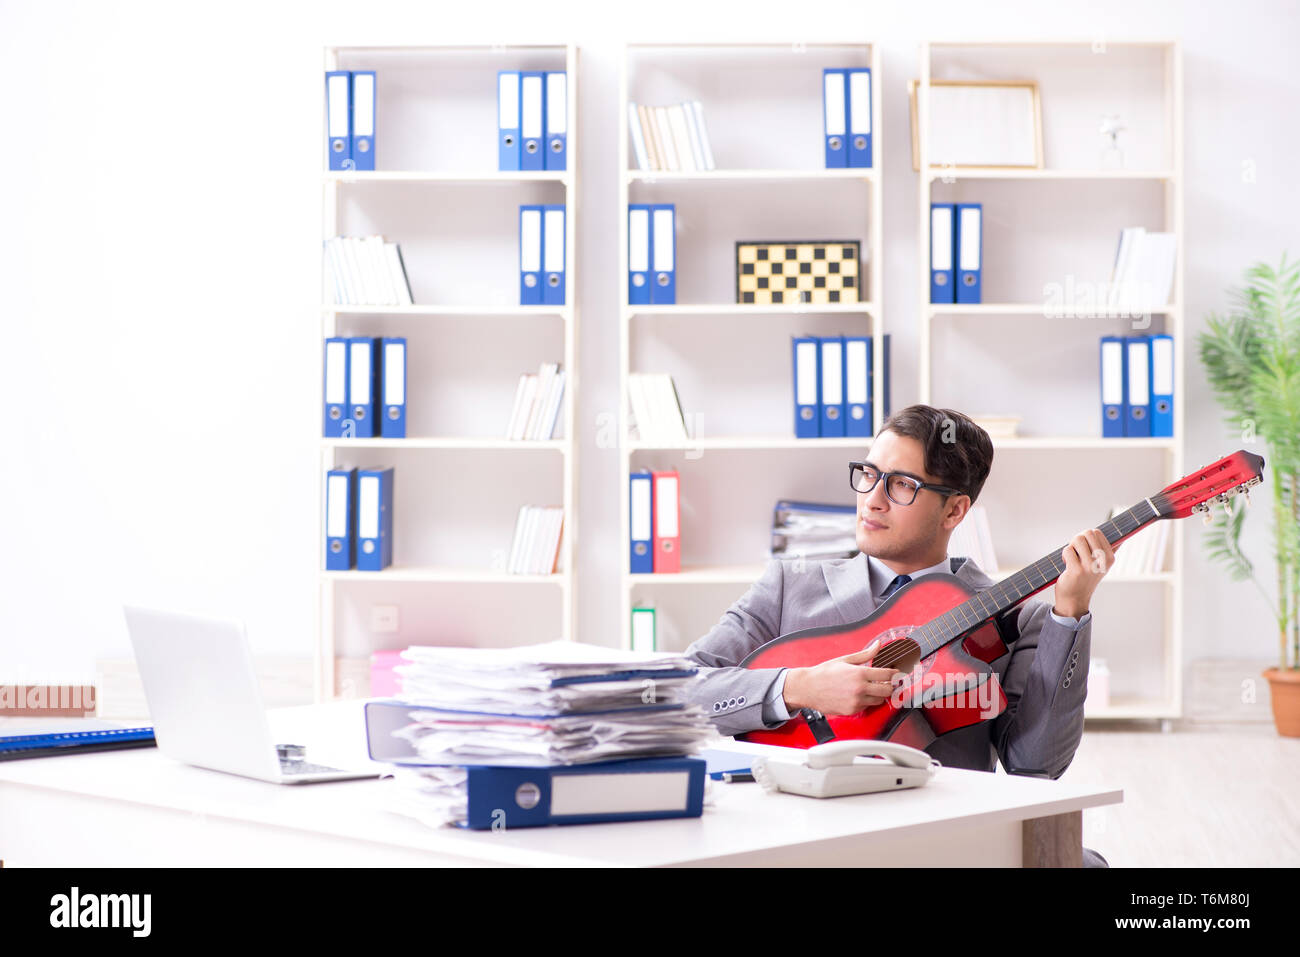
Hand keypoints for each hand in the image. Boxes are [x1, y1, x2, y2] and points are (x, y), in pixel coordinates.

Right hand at [783, 640, 900, 715]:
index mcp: (859, 673)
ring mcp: (856, 702)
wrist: (808, 688)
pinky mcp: (852, 710)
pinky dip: (866, 701)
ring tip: (870, 688)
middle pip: (887, 690)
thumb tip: (878, 644)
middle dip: (889, 685)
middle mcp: (860, 689)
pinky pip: (867, 707)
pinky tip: (858, 694)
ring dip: (878, 694)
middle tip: (885, 681)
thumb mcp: (845, 659)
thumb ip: (866, 654)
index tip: (896, 672)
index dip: (894, 673)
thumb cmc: (825, 672)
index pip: (887, 675)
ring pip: (879, 700)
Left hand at [1054, 528, 1113, 618]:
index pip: (1096, 532)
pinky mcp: (1076, 570)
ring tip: (1072, 558)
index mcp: (1110, 558)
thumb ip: (1111, 551)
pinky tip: (1067, 564)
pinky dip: (1064, 555)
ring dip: (1070, 547)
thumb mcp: (1102, 565)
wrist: (1075, 598)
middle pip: (1087, 533)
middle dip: (1077, 539)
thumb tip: (1121, 537)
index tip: (1084, 548)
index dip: (1086, 537)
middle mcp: (1102, 562)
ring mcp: (1090, 567)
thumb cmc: (1086, 578)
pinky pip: (1067, 550)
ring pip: (1077, 539)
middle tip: (1076, 551)